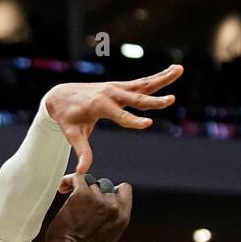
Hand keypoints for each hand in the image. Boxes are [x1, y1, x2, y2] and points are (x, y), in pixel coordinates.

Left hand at [45, 64, 182, 174]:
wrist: (60, 95)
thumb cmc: (67, 117)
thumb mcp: (72, 134)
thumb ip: (81, 151)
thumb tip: (81, 171)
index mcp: (100, 105)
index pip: (121, 116)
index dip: (134, 121)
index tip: (148, 124)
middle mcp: (111, 93)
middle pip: (137, 98)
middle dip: (154, 101)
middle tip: (171, 100)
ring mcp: (116, 88)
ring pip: (143, 84)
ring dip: (162, 78)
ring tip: (180, 70)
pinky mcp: (120, 86)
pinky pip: (141, 82)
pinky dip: (157, 77)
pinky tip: (172, 71)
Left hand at [45, 174, 132, 241]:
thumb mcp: (111, 234)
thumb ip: (116, 217)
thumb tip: (115, 202)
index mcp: (123, 215)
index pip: (124, 188)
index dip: (111, 190)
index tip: (99, 196)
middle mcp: (114, 206)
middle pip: (105, 185)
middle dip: (94, 192)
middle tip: (82, 204)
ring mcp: (99, 199)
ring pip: (90, 183)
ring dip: (80, 190)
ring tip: (72, 202)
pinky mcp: (83, 194)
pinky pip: (77, 177)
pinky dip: (69, 180)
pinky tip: (63, 188)